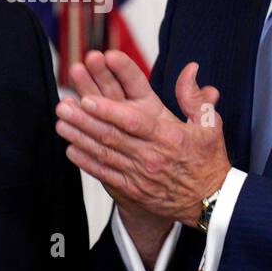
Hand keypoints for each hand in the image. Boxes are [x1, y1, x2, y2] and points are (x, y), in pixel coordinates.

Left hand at [54, 50, 230, 226]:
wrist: (210, 202)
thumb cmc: (208, 159)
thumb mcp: (210, 125)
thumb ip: (195, 96)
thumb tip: (190, 68)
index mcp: (170, 136)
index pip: (135, 121)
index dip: (109, 111)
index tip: (88, 100)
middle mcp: (152, 155)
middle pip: (113, 136)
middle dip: (85, 120)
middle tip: (63, 106)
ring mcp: (140, 174)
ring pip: (105, 153)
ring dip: (80, 138)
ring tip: (61, 122)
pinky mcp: (133, 189)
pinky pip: (105, 174)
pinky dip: (87, 162)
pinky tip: (70, 149)